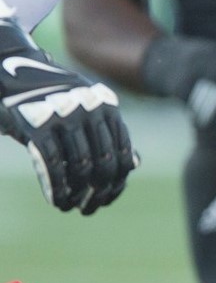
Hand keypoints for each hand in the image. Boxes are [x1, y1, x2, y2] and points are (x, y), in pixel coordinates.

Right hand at [0, 18, 135, 213]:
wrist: (10, 74)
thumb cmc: (53, 99)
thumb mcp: (87, 109)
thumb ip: (110, 133)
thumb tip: (134, 164)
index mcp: (108, 105)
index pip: (121, 153)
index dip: (117, 182)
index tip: (107, 199)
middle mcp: (89, 108)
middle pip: (103, 163)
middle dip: (98, 192)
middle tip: (89, 209)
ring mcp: (63, 114)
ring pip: (79, 166)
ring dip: (76, 194)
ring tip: (71, 206)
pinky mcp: (37, 123)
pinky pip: (52, 163)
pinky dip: (57, 187)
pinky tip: (56, 200)